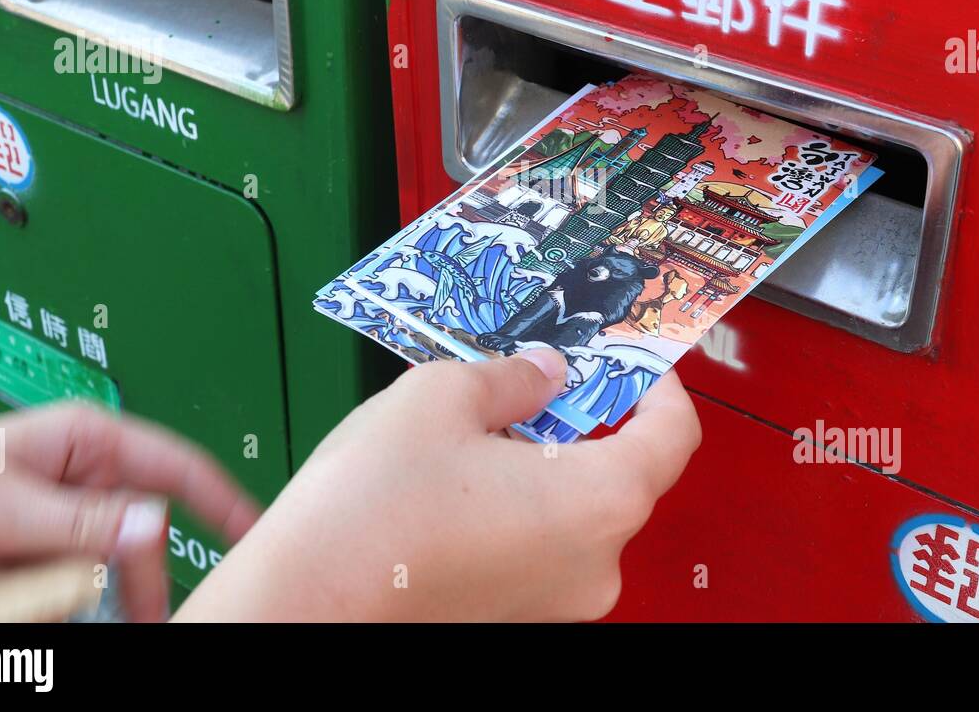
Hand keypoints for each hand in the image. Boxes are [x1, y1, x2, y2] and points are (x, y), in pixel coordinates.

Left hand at [0, 404, 260, 620]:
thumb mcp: (0, 505)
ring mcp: (60, 520)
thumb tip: (154, 527)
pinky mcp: (38, 556)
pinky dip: (76, 605)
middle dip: (141, 575)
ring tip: (89, 615)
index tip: (254, 530)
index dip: (222, 498)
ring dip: (102, 596)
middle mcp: (80, 478)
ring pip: (111, 568)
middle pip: (144, 535)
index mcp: (85, 441)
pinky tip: (61, 612)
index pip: (177, 466)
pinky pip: (78, 587)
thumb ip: (79, 520)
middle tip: (145, 616)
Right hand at [176, 349, 700, 621]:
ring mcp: (557, 602)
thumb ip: (514, 376)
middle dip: (585, 420)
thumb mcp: (441, 395)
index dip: (658, 386)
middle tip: (538, 380)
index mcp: (598, 501)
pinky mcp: (517, 618)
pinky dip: (521, 507)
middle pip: (623, 474)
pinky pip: (543, 548)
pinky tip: (460, 483)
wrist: (304, 603)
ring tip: (481, 430)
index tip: (632, 361)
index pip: (674, 435)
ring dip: (547, 463)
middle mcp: (595, 564)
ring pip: (576, 512)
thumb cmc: (371, 508)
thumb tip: (544, 372)